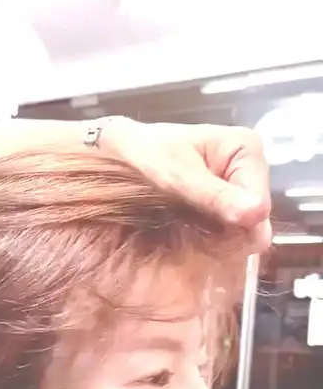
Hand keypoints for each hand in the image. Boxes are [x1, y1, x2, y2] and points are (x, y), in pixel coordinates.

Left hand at [106, 118, 271, 248]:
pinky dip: (213, 240)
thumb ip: (215, 196)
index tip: (209, 234)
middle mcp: (250, 169)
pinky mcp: (226, 206)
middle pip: (256, 218)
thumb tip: (257, 214)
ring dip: (220, 240)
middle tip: (193, 233)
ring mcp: (239, 189)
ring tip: (190, 233)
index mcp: (247, 148)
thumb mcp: (179, 176)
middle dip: (229, 233)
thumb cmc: (148, 154)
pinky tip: (192, 236)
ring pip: (244, 229)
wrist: (127, 154)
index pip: (261, 202)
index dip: (239, 224)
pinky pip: (230, 232)